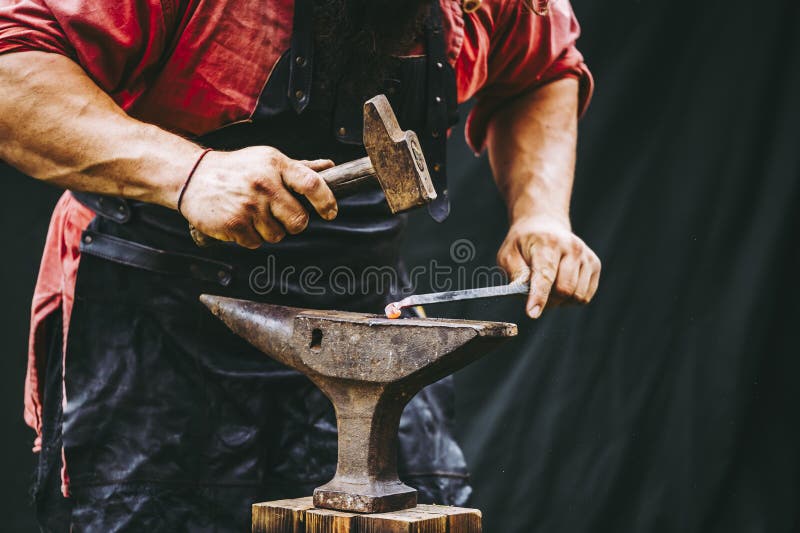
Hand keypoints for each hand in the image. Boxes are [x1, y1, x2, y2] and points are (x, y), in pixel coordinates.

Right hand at [179, 147, 336, 247]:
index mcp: (276, 164)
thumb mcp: (266, 160)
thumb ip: (299, 168)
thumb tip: (330, 167)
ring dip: (268, 231)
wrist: (191, 176)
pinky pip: (255, 243)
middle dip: (293, 224)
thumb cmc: (236, 169)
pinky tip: (239, 221)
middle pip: (299, 221)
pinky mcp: (234, 224)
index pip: (312, 184)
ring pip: (277, 235)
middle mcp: (264, 184)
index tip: (331, 212)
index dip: (326, 202)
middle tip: (279, 216)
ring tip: (252, 214)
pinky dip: (249, 237)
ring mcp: (249, 205)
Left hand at [497, 214, 600, 318]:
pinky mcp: (594, 264)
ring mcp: (586, 256)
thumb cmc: (523, 244)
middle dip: (548, 300)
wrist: (544, 225)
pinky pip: (585, 296)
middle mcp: (571, 247)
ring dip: (560, 300)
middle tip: (534, 296)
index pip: (545, 275)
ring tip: (548, 288)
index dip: (539, 296)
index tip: (532, 313)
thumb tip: (523, 291)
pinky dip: (571, 299)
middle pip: (564, 290)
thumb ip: (514, 273)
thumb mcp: (508, 254)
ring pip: (577, 296)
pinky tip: (561, 285)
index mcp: (547, 242)